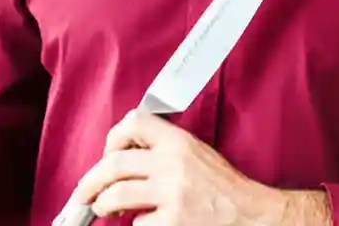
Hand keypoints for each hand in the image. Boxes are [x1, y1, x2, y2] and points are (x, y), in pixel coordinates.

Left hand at [70, 108, 326, 224]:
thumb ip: (165, 150)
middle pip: (114, 163)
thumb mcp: (198, 155)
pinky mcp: (172, 223)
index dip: (112, 138)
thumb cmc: (227, 190)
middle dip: (90, 181)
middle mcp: (174, 165)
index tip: (105, 154)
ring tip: (104, 209)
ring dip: (103, 205)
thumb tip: (124, 155)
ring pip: (116, 195)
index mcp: (180, 142)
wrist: (254, 216)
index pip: (134, 122)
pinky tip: (145, 224)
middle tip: (83, 193)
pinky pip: (136, 225)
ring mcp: (172, 196)